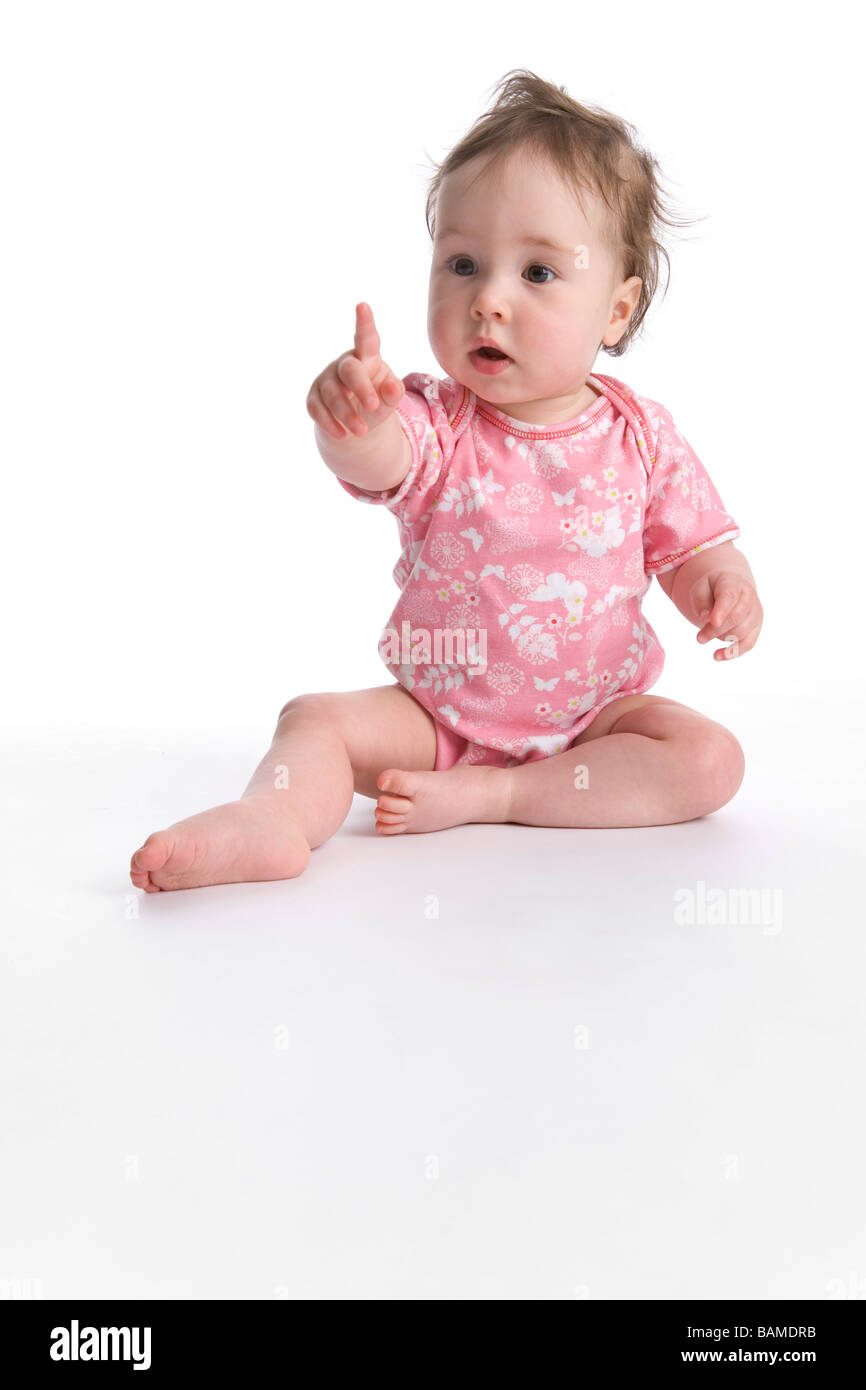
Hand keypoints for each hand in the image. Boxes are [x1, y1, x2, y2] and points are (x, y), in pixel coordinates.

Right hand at [306, 302, 404, 440]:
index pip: (367, 339)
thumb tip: (395, 389)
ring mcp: (326, 380)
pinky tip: (342, 435)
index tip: (363, 306)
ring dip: (347, 414)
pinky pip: (317, 409)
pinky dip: (329, 423)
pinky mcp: (313, 398)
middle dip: (361, 388)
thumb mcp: (389, 399)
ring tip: (362, 431)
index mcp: (367, 357)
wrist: (356, 423)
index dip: (365, 323)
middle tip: (373, 406)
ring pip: (333, 394)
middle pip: (349, 370)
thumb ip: (393, 394)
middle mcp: (345, 365)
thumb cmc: (377, 401)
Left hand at [690, 569, 762, 660]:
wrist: (730, 587)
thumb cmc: (712, 588)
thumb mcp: (700, 587)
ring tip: (701, 638)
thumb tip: (705, 617)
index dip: (722, 610)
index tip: (713, 621)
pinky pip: (748, 643)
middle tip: (699, 638)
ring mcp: (755, 613)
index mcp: (734, 583)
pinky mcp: (755, 628)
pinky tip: (717, 656)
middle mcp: (749, 597)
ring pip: (741, 632)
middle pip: (735, 618)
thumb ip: (700, 600)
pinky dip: (734, 652)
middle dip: (715, 630)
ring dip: (721, 638)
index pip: (730, 597)